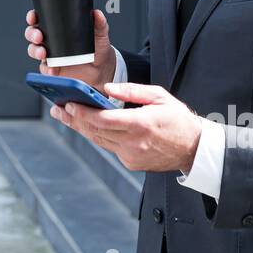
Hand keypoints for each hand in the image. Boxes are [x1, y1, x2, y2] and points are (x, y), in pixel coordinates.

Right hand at [24, 8, 114, 91]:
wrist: (101, 71)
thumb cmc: (97, 50)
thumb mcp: (100, 35)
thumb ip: (99, 23)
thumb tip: (97, 13)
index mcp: (59, 28)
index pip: (41, 19)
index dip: (33, 16)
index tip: (33, 17)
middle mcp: (51, 40)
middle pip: (33, 34)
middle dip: (32, 34)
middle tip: (39, 36)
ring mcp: (50, 55)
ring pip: (34, 50)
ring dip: (35, 50)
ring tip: (43, 53)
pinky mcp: (52, 68)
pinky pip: (44, 68)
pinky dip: (46, 69)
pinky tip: (52, 69)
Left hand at [50, 82, 203, 173]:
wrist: (194, 148)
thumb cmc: (178, 119)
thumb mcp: (159, 96)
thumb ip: (132, 91)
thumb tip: (107, 89)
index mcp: (140, 124)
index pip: (103, 120)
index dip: (83, 113)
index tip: (68, 104)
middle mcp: (133, 143)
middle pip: (95, 132)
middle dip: (74, 119)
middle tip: (58, 109)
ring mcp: (131, 156)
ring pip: (99, 141)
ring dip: (82, 128)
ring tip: (67, 116)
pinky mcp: (131, 163)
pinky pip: (110, 148)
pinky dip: (99, 136)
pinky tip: (89, 126)